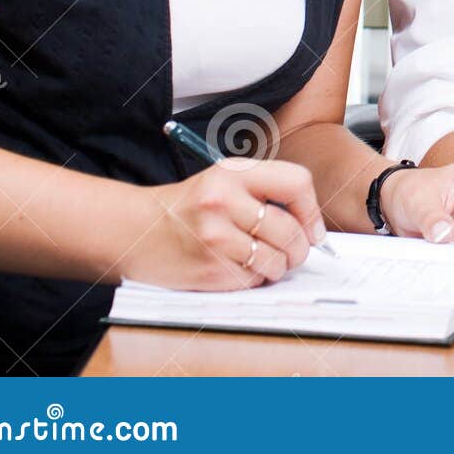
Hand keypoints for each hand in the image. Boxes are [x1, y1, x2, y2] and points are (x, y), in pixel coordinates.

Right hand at [125, 157, 325, 289]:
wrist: (138, 230)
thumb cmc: (191, 205)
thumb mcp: (227, 180)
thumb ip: (268, 192)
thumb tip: (314, 227)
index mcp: (234, 173)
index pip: (296, 183)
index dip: (313, 210)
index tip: (315, 229)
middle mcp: (224, 202)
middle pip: (290, 230)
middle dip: (300, 248)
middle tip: (296, 252)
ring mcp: (215, 237)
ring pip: (275, 260)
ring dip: (279, 267)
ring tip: (266, 260)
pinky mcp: (207, 268)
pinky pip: (252, 280)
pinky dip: (254, 279)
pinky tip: (239, 268)